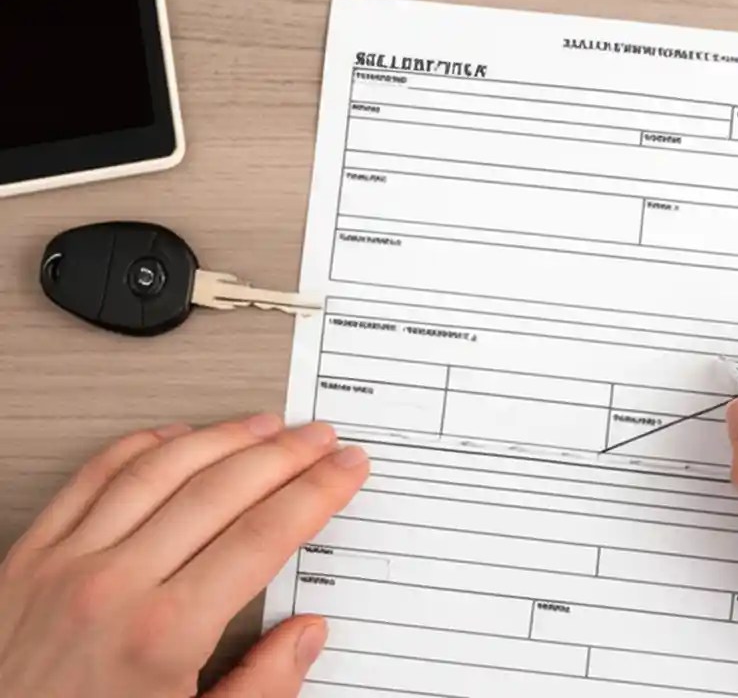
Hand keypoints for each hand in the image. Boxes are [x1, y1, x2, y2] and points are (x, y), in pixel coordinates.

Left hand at [0, 415, 368, 697]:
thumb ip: (260, 689)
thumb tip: (305, 636)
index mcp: (165, 634)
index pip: (266, 534)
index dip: (317, 492)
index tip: (345, 470)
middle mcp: (114, 586)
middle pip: (222, 490)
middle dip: (285, 455)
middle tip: (319, 439)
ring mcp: (65, 564)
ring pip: (159, 469)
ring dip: (222, 437)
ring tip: (263, 425)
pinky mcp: (26, 559)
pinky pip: (91, 478)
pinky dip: (140, 447)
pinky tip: (174, 437)